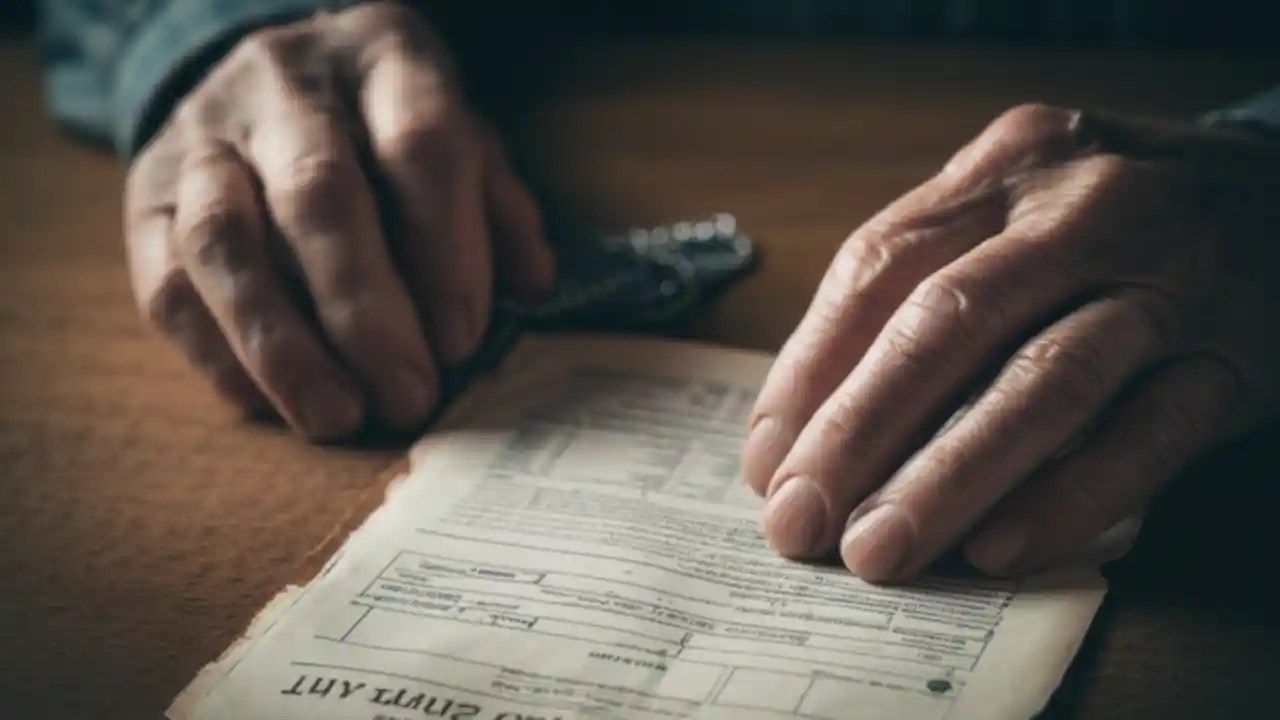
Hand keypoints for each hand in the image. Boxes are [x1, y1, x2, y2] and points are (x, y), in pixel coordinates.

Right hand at [124, 2, 552, 439]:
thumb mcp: (465, 140)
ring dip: (281, 346)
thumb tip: (530, 288)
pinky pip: (165, 282)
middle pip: (318, 194)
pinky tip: (266, 406)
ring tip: (336, 416)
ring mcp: (203, 138)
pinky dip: (216, 355)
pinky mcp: (146, 196)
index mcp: (385, 59)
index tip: (463, 341)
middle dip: (366, 313)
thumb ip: (499, 208)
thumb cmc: (389, 129)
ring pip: (223, 240)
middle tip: (408, 397)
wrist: (273, 80)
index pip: (420, 144)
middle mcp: (285, 86)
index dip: (446, 252)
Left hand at [742, 103, 1279, 580]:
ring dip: (947, 477)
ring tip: (876, 551)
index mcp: (1005, 168)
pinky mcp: (1237, 358)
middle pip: (946, 324)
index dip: (811, 369)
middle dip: (858, 432)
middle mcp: (1082, 210)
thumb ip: (919, 292)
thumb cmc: (1109, 224)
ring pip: (1042, 383)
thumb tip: (800, 429)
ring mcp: (1167, 281)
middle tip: (796, 522)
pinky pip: (1145, 436)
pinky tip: (997, 548)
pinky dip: (1068, 497)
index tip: (765, 461)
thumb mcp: (1014, 214)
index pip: (880, 266)